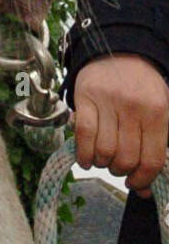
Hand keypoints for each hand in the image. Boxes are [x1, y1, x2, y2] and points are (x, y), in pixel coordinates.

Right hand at [73, 53, 168, 197]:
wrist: (120, 54)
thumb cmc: (142, 88)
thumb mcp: (160, 112)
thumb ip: (155, 148)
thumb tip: (143, 190)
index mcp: (158, 112)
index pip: (152, 159)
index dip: (143, 179)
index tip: (136, 184)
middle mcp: (134, 108)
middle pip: (126, 158)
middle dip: (120, 170)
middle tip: (118, 167)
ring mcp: (108, 103)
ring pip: (104, 151)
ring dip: (102, 163)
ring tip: (103, 159)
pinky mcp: (85, 99)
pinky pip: (83, 136)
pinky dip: (84, 155)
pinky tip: (86, 159)